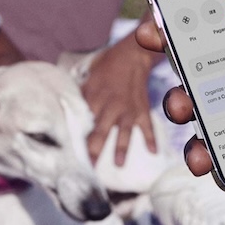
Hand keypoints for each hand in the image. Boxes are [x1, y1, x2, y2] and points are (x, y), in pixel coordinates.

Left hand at [82, 36, 158, 165]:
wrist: (131, 56)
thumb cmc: (106, 66)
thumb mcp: (88, 78)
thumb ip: (82, 97)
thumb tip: (71, 111)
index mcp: (95, 99)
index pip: (84, 123)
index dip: (77, 139)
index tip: (71, 154)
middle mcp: (112, 107)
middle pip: (101, 132)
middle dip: (95, 150)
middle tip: (89, 168)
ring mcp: (129, 110)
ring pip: (124, 133)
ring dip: (121, 149)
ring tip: (119, 165)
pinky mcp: (142, 110)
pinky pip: (147, 126)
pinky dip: (151, 139)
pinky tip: (153, 152)